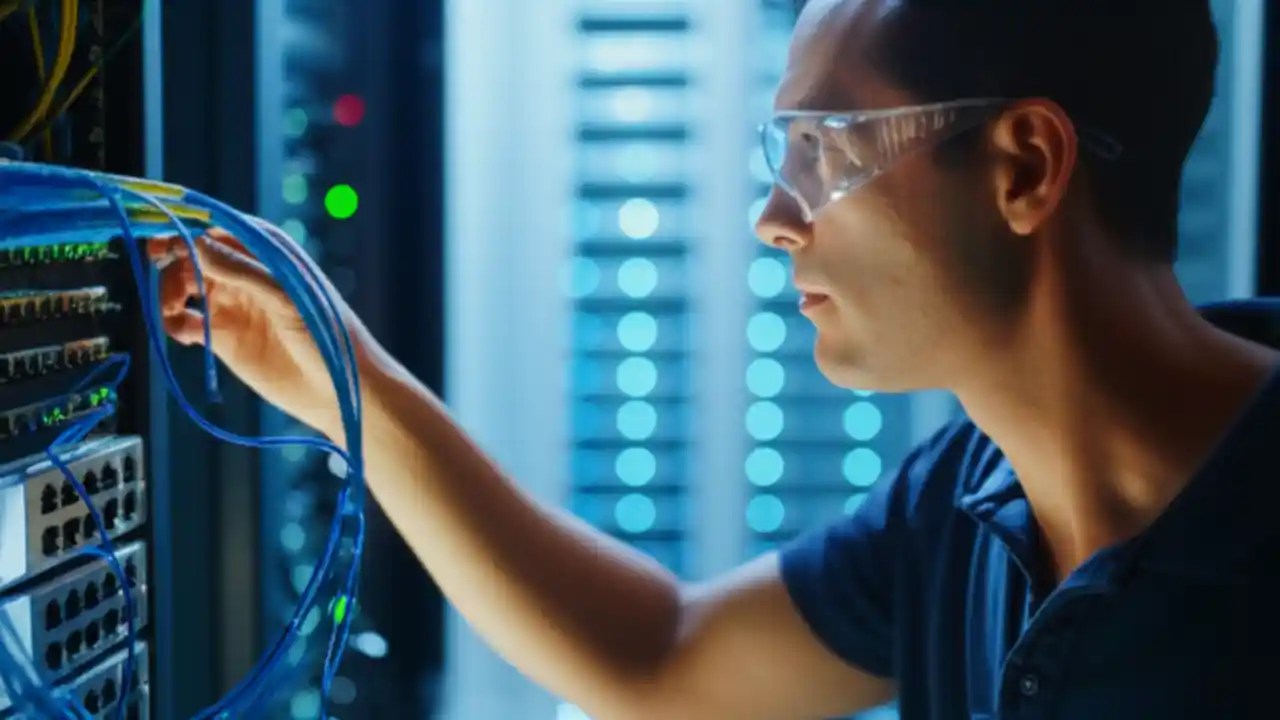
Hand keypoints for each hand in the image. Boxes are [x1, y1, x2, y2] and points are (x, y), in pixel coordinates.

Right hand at [148, 224, 374, 438]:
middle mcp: (244, 272)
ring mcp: (232, 303)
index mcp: (265, 250)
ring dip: (169, 293)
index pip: (215, 227)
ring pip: (182, 285)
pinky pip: (185, 321)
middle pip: (190, 254)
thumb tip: (196, 243)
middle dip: (171, 259)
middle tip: (162, 269)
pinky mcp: (223, 337)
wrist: (338, 390)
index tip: (159, 237)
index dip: (183, 227)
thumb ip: (242, 271)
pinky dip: (175, 323)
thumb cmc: (326, 335)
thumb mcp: (287, 298)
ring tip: (176, 312)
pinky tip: (184, 334)